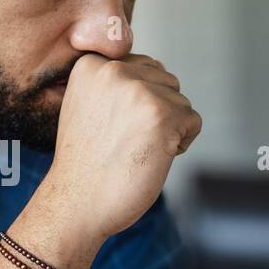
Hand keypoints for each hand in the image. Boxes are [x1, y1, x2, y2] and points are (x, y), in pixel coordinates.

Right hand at [42, 52, 200, 245]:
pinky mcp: (163, 115)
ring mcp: (139, 92)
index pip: (142, 67)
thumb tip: (158, 69)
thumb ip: (114, 83)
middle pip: (164, 81)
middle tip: (123, 142)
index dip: (136, 102)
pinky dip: (180, 144)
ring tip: (134, 150)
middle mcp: (114, 71)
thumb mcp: (85, 105)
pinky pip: (193, 121)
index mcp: (91, 64)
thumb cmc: (85, 163)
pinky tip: (150, 159)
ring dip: (167, 129)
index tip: (110, 128)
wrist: (76, 203)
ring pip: (180, 102)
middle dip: (155, 112)